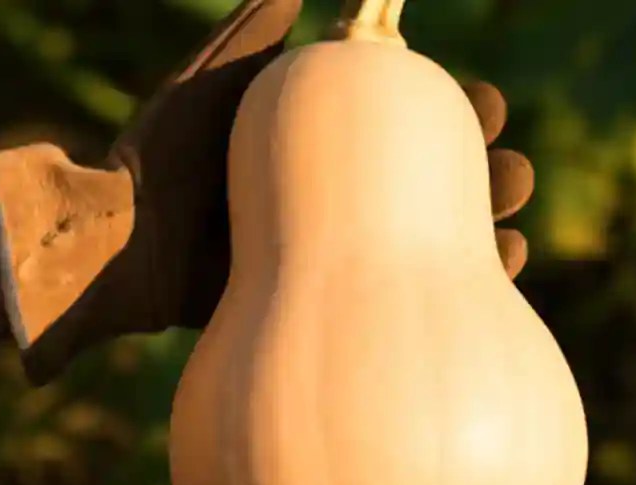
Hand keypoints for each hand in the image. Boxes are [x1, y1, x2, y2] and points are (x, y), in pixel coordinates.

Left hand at [0, 0, 538, 384]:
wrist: (121, 243)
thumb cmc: (159, 157)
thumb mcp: (211, 85)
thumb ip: (255, 35)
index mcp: (321, 143)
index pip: (405, 120)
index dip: (452, 110)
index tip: (484, 105)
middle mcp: (337, 195)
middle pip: (434, 182)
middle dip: (486, 175)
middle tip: (513, 174)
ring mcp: (336, 250)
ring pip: (430, 243)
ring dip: (482, 236)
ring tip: (513, 236)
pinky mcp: (327, 299)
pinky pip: (396, 298)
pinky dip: (445, 292)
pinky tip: (486, 285)